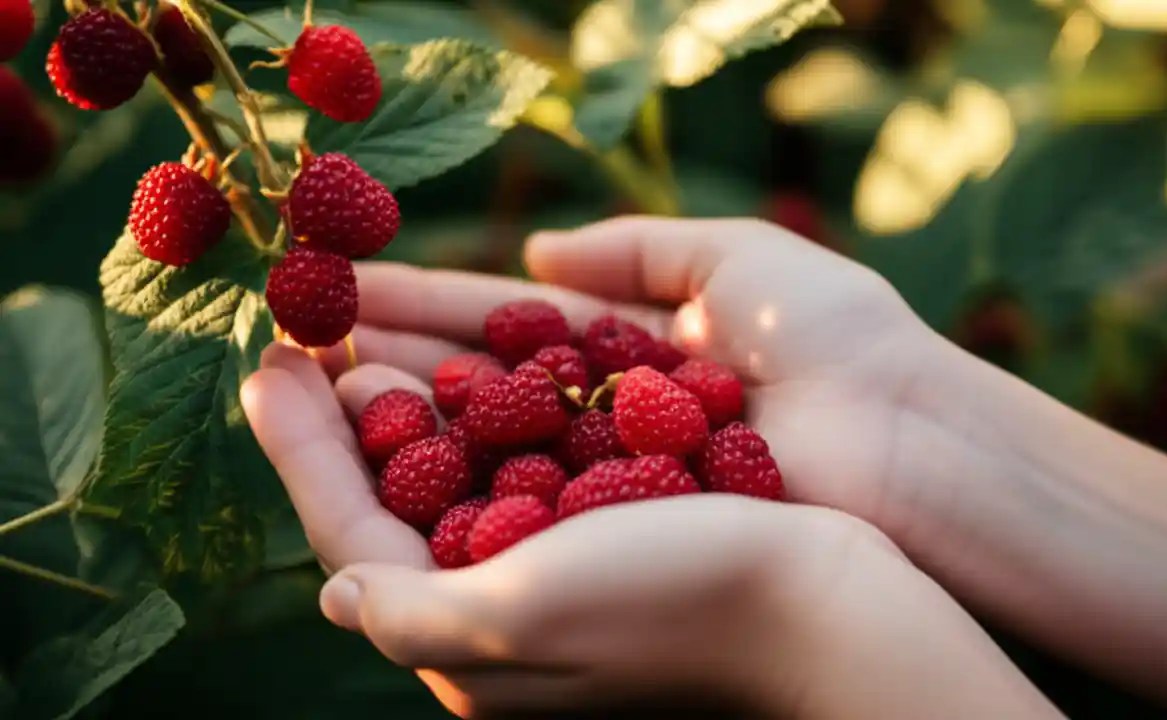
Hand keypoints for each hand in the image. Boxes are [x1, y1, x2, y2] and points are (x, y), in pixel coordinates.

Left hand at [239, 353, 1057, 718]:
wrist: (832, 600)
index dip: (302, 450)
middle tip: (308, 332)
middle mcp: (515, 602)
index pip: (355, 533)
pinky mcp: (621, 523)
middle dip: (353, 413)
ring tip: (371, 329)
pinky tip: (479, 353)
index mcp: (478, 639)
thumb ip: (412, 611)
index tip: (264, 363)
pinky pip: (534, 453)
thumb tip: (336, 594)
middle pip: (404, 494)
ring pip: (463, 464)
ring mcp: (569, 561)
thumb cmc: (679, 605)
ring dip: (416, 393)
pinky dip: (494, 401)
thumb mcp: (524, 617)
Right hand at [299, 216, 954, 542]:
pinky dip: (445, 480)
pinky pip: (513, 502)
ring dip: (396, 416)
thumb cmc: (842, 345)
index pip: (504, 320)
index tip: (345, 284)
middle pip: (476, 383)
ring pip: (479, 445)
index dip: (425, 303)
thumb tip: (533, 248)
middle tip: (297, 336)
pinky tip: (376, 456)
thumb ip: (638, 249)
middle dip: (389, 358)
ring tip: (310, 388)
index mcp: (633, 350)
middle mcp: (604, 419)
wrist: (910, 448)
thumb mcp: (741, 261)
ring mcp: (604, 483)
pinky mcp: (614, 536)